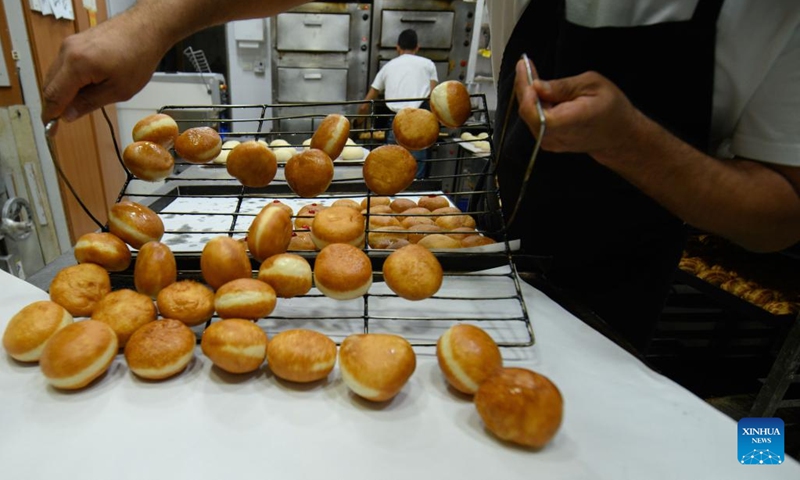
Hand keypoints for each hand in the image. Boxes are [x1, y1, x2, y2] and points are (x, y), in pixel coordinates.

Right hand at [41, 11, 169, 122]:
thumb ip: (89, 103)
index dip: (50, 115)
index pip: (54, 96)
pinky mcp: (75, 41)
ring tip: (82, 103)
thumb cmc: (138, 57)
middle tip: (66, 119)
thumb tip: (68, 115)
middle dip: (56, 104)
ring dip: (63, 91)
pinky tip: (85, 87)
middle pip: (50, 85)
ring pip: (56, 75)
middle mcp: (67, 52)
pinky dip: (69, 79)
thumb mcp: (118, 90)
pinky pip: (64, 65)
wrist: (146, 30)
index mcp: (77, 65)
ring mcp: (70, 44)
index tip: (50, 130)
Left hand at [514, 58, 641, 156]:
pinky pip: (534, 120)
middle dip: (524, 87)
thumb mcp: (592, 85)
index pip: (534, 112)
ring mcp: (550, 142)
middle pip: (527, 112)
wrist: (619, 135)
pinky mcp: (548, 141)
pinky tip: (538, 90)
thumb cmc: (610, 108)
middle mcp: (555, 136)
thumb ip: (562, 87)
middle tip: (524, 65)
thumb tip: (537, 86)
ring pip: (528, 116)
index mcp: (568, 122)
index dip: (525, 89)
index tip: (524, 67)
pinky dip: (533, 103)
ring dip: (527, 94)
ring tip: (530, 74)